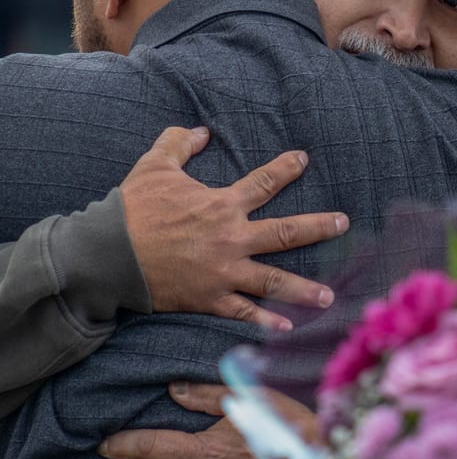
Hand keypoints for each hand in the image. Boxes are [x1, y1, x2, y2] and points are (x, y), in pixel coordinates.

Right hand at [119, 126, 348, 329]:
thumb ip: (179, 143)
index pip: (264, 182)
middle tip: (343, 225)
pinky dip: (265, 322)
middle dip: (318, 228)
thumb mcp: (155, 165)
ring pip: (274, 281)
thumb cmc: (133, 208)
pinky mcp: (210, 299)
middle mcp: (231, 238)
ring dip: (304, 289)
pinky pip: (243, 312)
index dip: (286, 169)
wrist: (110, 253)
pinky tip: (288, 328)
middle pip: (285, 233)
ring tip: (330, 296)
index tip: (303, 160)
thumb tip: (200, 131)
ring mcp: (224, 272)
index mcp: (222, 205)